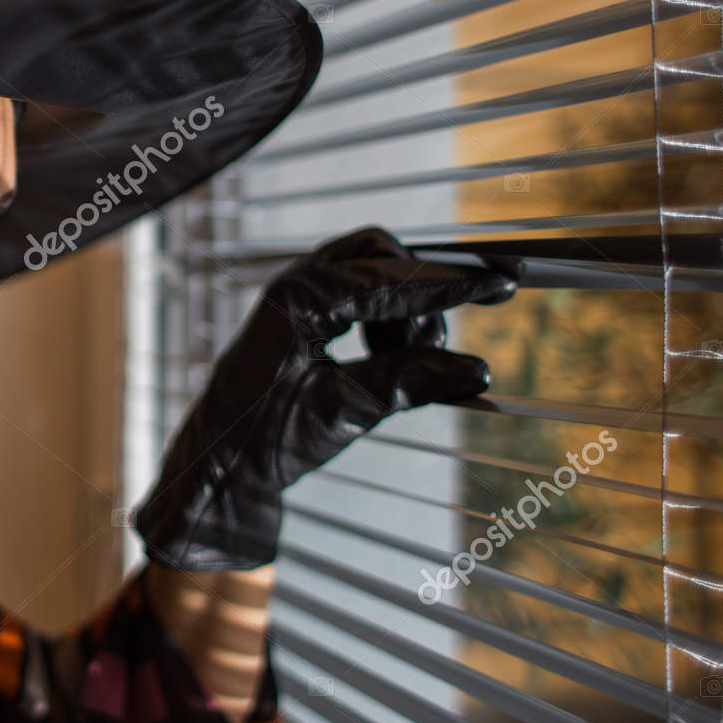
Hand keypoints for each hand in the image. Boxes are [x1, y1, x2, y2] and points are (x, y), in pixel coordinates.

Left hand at [133, 227, 516, 569]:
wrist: (219, 466)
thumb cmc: (268, 438)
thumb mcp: (345, 412)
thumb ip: (409, 383)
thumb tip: (478, 369)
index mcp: (297, 299)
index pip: (389, 278)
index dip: (449, 284)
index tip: (503, 285)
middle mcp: (294, 284)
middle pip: (382, 256)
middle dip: (421, 294)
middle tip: (438, 349)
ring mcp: (296, 294)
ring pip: (374, 271)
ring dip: (405, 308)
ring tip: (407, 364)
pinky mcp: (302, 312)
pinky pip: (360, 293)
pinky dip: (386, 318)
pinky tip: (389, 359)